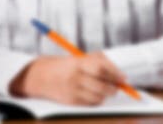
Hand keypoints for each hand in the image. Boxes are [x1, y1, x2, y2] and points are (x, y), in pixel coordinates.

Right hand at [9, 53, 126, 105]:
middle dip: (114, 87)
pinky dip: (97, 100)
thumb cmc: (63, 65)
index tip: (123, 77)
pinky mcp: (71, 101)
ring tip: (105, 89)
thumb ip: (97, 61)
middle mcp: (74, 77)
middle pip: (103, 86)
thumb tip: (119, 71)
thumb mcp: (77, 58)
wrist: (39, 77)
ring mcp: (73, 90)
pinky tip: (94, 94)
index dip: (115, 74)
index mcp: (76, 63)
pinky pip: (92, 103)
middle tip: (117, 85)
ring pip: (99, 97)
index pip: (101, 69)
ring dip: (106, 94)